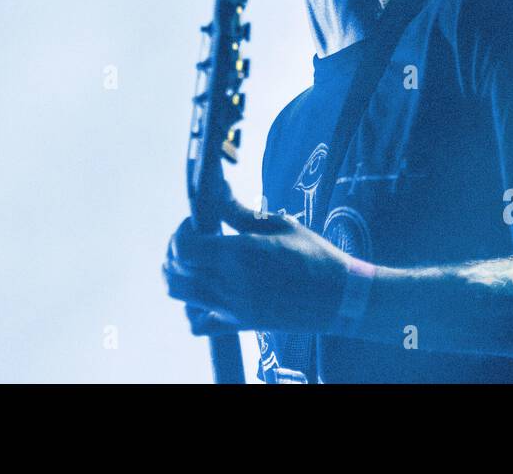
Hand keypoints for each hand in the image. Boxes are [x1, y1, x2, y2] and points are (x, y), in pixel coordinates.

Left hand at [163, 201, 350, 334]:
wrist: (339, 298)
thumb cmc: (314, 256)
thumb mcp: (279, 225)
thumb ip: (240, 211)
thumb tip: (217, 188)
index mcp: (241, 254)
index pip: (183, 246)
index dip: (181, 231)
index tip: (197, 222)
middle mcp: (230, 283)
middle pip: (174, 269)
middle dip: (176, 248)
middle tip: (195, 237)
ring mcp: (231, 307)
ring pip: (178, 293)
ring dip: (178, 274)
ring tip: (197, 261)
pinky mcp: (237, 324)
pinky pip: (196, 323)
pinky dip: (191, 308)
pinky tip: (206, 292)